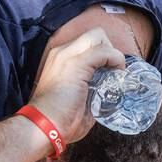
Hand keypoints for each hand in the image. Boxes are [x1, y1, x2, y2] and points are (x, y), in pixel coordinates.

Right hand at [28, 28, 125, 143]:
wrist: (44, 127)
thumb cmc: (58, 121)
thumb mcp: (76, 98)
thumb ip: (90, 88)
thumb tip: (108, 90)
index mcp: (59, 59)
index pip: (87, 43)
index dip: (103, 55)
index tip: (109, 73)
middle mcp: (61, 52)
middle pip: (94, 34)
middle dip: (109, 49)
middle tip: (112, 71)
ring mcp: (67, 55)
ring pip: (99, 36)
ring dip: (112, 53)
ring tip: (115, 72)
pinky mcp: (77, 63)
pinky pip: (104, 51)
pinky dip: (115, 59)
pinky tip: (117, 73)